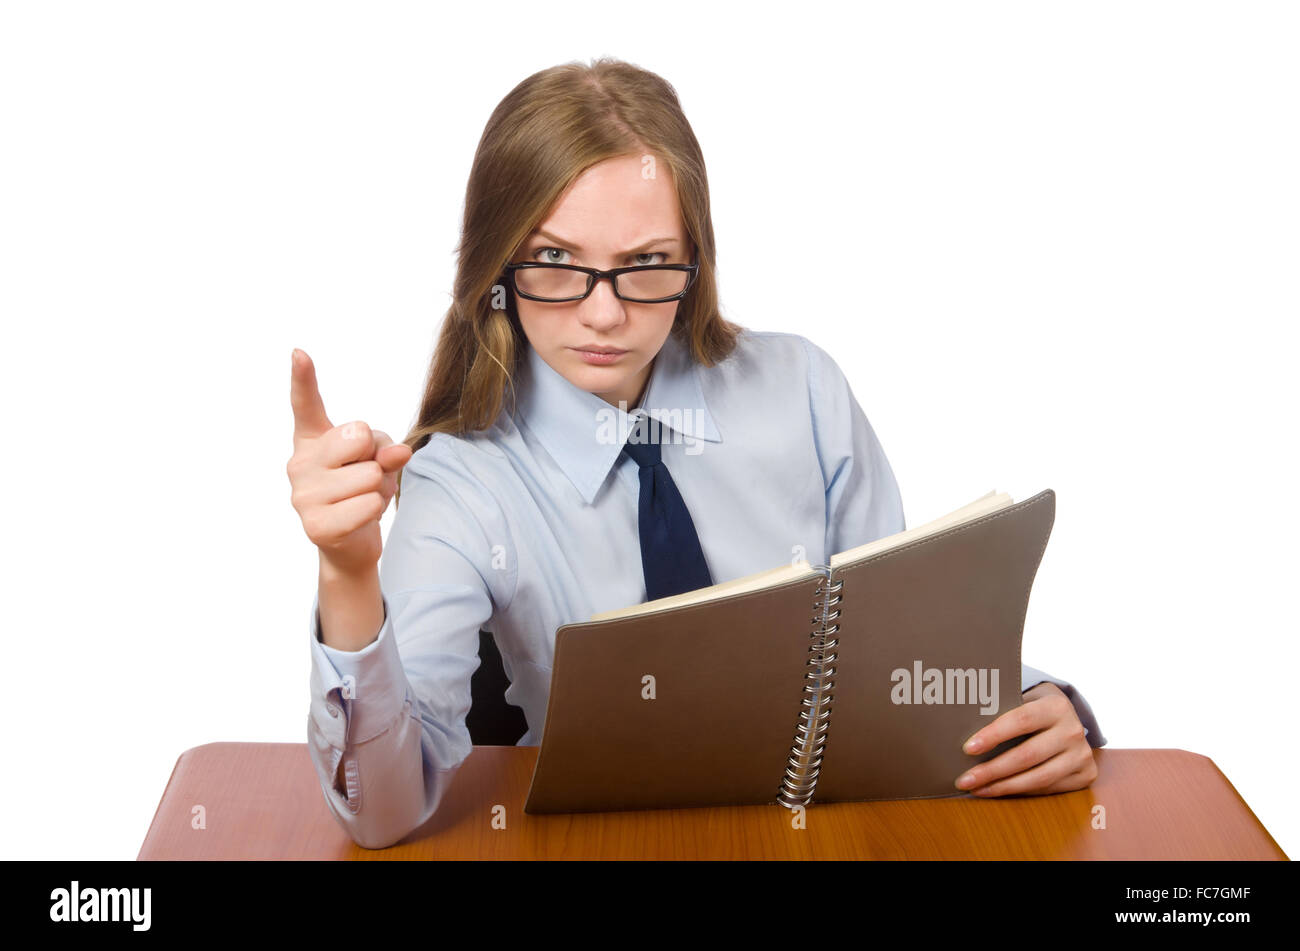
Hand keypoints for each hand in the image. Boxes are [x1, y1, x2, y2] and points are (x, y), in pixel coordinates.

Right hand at [287, 348, 412, 575]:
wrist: (351, 544)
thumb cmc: (363, 490)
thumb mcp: (378, 460)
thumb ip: (385, 449)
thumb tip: (400, 453)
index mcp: (310, 440)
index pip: (305, 405)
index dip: (303, 379)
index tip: (299, 353)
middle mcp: (298, 463)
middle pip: (358, 436)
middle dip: (375, 455)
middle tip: (365, 474)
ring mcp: (302, 496)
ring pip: (369, 475)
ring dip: (378, 488)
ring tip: (363, 499)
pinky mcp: (315, 526)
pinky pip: (368, 505)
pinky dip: (375, 510)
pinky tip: (360, 517)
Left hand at [955, 681, 1097, 796]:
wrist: (1070, 718)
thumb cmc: (1035, 709)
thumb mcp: (1024, 699)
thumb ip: (1002, 709)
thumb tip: (962, 727)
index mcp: (1056, 706)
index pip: (1021, 720)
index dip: (993, 735)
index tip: (968, 748)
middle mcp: (1073, 730)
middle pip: (1027, 755)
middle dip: (992, 770)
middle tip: (965, 779)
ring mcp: (1082, 755)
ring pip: (1038, 777)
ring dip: (1003, 787)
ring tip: (977, 789)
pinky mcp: (1085, 774)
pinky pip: (1048, 788)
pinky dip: (1020, 791)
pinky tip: (999, 790)